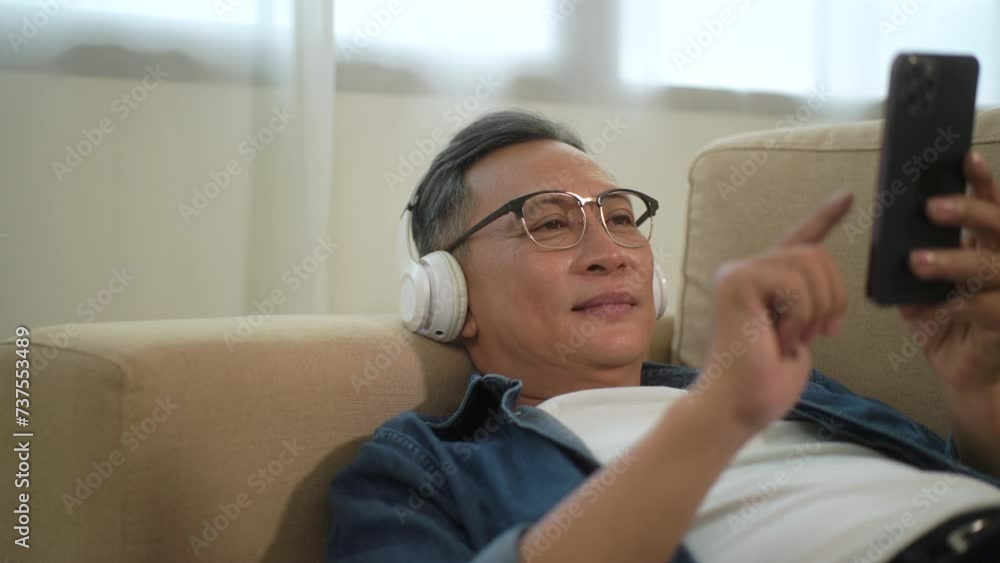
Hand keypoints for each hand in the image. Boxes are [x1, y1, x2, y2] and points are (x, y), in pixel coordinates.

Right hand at [694, 191, 852, 430]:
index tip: (848, 196)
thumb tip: (828, 288)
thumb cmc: (765, 381)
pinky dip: (800, 314)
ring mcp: (738, 273)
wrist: (738, 404)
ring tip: (794, 337)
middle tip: (818, 334)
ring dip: (816, 309)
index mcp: (763, 282)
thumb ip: (808, 301)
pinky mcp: (737, 282)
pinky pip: (793, 282)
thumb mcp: (800, 332)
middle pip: (815, 254)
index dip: (825, 216)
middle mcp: (746, 270)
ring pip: (808, 264)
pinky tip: (780, 336)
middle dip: (832, 296)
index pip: (799, 240)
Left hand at [900, 152, 999, 392]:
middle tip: (930, 206)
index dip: (981, 181)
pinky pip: (988, 310)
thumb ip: (910, 264)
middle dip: (967, 212)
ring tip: (917, 260)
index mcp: (987, 248)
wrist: (963, 374)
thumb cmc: (943, 324)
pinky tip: (937, 306)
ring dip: (954, 261)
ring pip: (991, 267)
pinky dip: (960, 306)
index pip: (991, 206)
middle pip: (999, 226)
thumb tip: (886, 240)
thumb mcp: (919, 289)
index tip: (964, 157)